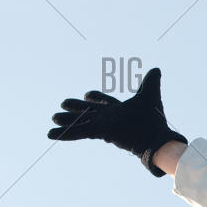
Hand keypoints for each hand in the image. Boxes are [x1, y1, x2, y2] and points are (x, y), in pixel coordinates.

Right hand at [47, 67, 186, 176]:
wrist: (155, 137)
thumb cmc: (154, 121)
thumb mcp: (150, 96)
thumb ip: (150, 83)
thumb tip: (156, 69)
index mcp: (118, 110)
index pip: (104, 102)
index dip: (95, 98)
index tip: (87, 95)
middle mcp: (108, 117)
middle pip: (87, 111)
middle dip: (76, 108)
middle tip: (63, 104)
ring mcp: (102, 125)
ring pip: (80, 122)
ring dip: (67, 120)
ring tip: (54, 118)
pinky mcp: (98, 131)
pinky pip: (78, 131)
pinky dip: (65, 133)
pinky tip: (51, 134)